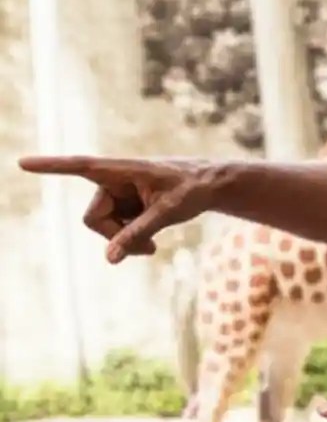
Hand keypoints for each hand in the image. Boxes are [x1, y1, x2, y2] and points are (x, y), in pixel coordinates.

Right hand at [17, 155, 223, 263]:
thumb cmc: (192, 189)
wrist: (209, 186)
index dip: (51, 167)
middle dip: (115, 237)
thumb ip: (138, 234)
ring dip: (126, 241)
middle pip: (93, 219)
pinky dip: (131, 240)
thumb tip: (109, 259)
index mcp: (120, 169)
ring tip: (153, 247)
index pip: (80, 166)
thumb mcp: (168, 213)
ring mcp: (116, 194)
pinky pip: (115, 231)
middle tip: (147, 250)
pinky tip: (151, 243)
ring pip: (103, 229)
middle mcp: (112, 180)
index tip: (22, 162)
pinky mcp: (123, 206)